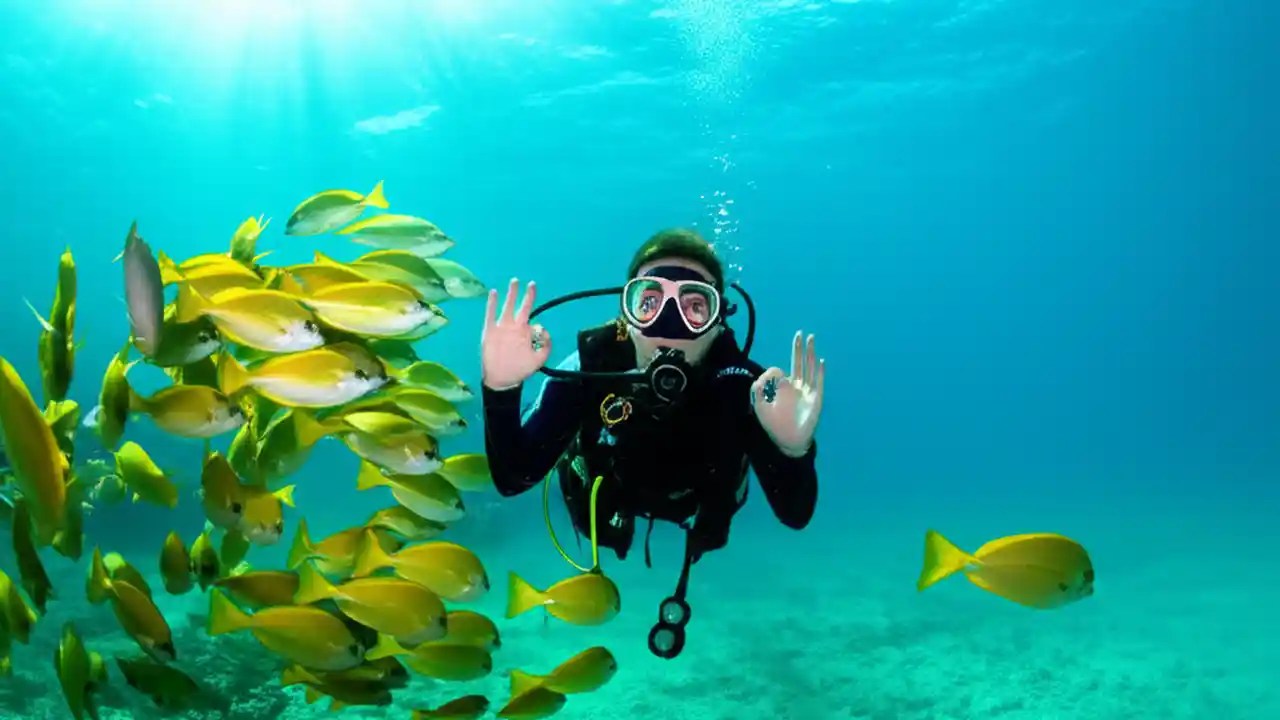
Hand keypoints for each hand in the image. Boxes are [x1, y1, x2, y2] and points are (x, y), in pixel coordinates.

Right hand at [481, 278, 551, 390]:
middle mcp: (514, 327)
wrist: (501, 379)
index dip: (538, 329)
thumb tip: (544, 330)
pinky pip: (490, 314)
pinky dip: (492, 304)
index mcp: (525, 334)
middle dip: (527, 295)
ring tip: (515, 281)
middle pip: (522, 307)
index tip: (537, 337)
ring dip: (511, 294)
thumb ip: (546, 346)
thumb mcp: (538, 360)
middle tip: (532, 283)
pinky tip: (494, 292)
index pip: (534, 323)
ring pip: (508, 307)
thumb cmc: (519, 369)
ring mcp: (502, 328)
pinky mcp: (490, 331)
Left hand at [751, 331, 824, 456]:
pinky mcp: (816, 400)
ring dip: (810, 354)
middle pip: (799, 363)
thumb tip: (763, 375)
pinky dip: (820, 373)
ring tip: (811, 339)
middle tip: (799, 333)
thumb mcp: (760, 407)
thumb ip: (758, 390)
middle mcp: (798, 387)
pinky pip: (819, 383)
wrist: (789, 441)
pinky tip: (820, 362)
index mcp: (785, 389)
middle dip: (799, 349)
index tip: (768, 379)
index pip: (782, 372)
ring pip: (810, 368)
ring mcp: (808, 392)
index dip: (774, 372)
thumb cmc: (775, 425)